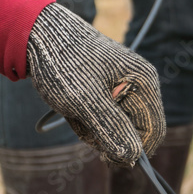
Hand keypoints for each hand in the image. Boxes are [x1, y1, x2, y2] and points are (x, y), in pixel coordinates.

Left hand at [27, 3, 165, 164]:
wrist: (38, 35)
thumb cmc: (64, 65)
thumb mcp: (85, 102)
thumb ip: (112, 130)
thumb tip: (132, 158)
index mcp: (144, 82)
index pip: (154, 130)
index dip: (133, 149)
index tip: (104, 157)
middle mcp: (140, 83)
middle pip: (135, 130)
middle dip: (107, 136)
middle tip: (80, 124)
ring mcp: (124, 85)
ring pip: (118, 127)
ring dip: (94, 129)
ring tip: (73, 113)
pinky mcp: (108, 88)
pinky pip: (105, 117)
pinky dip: (88, 120)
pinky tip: (73, 109)